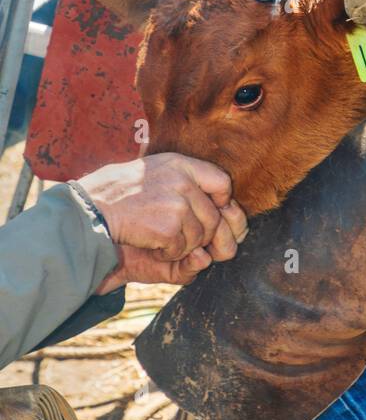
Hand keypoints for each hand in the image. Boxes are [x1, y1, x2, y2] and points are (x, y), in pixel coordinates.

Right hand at [77, 154, 247, 291]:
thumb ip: (185, 185)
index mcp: (181, 164)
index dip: (222, 202)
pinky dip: (166, 254)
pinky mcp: (168, 227)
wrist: (90, 209)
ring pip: (199, 238)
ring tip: (158, 238)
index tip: (213, 212)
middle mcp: (183, 181)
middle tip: (181, 238)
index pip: (222, 181)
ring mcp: (177, 204)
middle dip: (202, 235)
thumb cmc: (119, 193)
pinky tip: (149, 245)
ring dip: (181, 246)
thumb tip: (220, 209)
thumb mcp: (154, 174)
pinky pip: (180, 250)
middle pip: (214, 218)